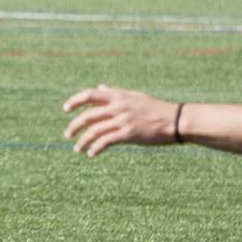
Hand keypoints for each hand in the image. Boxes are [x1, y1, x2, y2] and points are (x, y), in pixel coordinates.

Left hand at [62, 84, 178, 156]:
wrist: (176, 120)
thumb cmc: (156, 108)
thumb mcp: (134, 96)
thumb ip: (115, 93)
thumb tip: (100, 87)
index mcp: (119, 96)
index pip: (90, 94)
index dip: (75, 101)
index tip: (65, 109)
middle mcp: (118, 107)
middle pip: (88, 115)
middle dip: (74, 126)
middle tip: (67, 135)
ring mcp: (123, 120)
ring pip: (94, 131)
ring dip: (83, 141)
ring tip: (77, 149)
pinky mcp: (128, 134)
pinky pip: (106, 142)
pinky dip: (96, 148)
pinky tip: (91, 154)